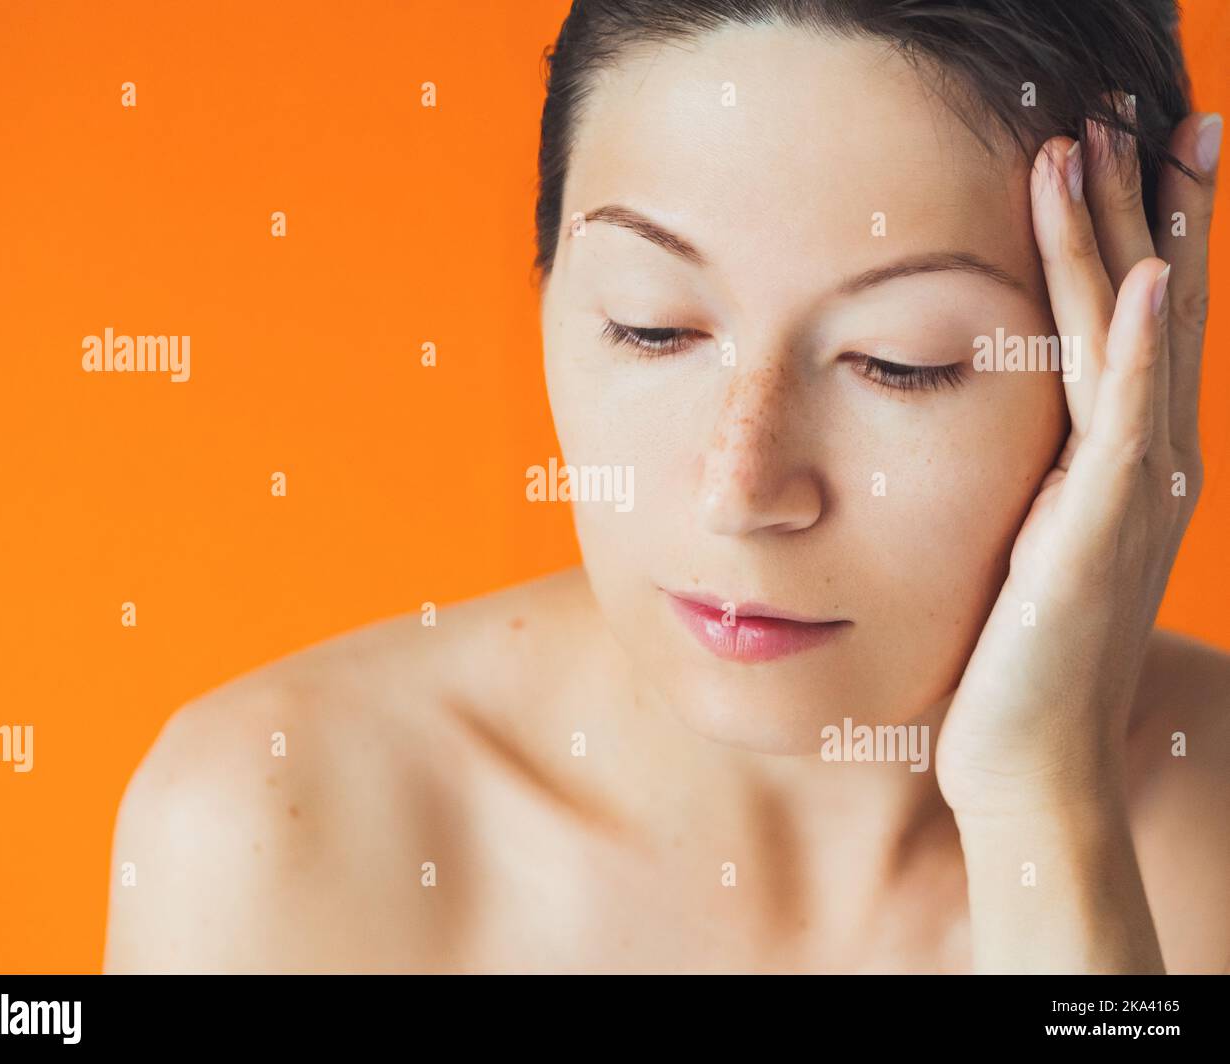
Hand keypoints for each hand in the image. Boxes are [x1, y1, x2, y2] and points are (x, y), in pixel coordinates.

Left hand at [934, 109, 1220, 822]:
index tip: (1127, 152)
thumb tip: (990, 438)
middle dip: (1147, 207)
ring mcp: (1128, 497)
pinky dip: (1143, 350)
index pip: (1132, 327)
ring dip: (1124, 240)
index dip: (1137, 236)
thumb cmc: (1007, 661)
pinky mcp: (1097, 535)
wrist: (1025, 762)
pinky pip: (1125, 426)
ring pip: (1132, 343)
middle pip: (1150, 310)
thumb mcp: (1019, 548)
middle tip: (1146, 110)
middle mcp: (1140, 466)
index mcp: (1115, 464)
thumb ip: (1023, 485)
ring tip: (1111, 145)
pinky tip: (1150, 279)